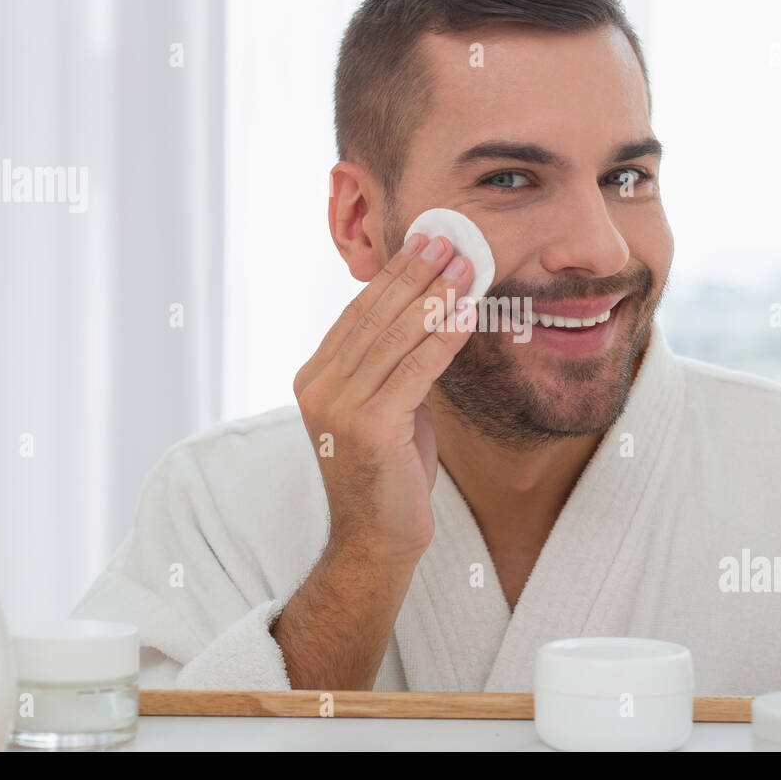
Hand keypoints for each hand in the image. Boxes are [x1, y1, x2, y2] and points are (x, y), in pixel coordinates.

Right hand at [293, 232, 476, 562]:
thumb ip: (395, 366)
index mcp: (314, 378)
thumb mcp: (386, 407)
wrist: (375, 539)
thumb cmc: (388, 474)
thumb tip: (431, 315)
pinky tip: (466, 312)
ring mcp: (338, 407)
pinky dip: (444, 337)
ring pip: (395, 337)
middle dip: (416, 274)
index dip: (393, 275)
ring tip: (465, 265)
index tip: (424, 243)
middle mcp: (318, 388)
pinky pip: (415, 369)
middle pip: (375, 317)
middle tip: (449, 240)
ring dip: (435, 296)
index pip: (357, 313)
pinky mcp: (368, 427)